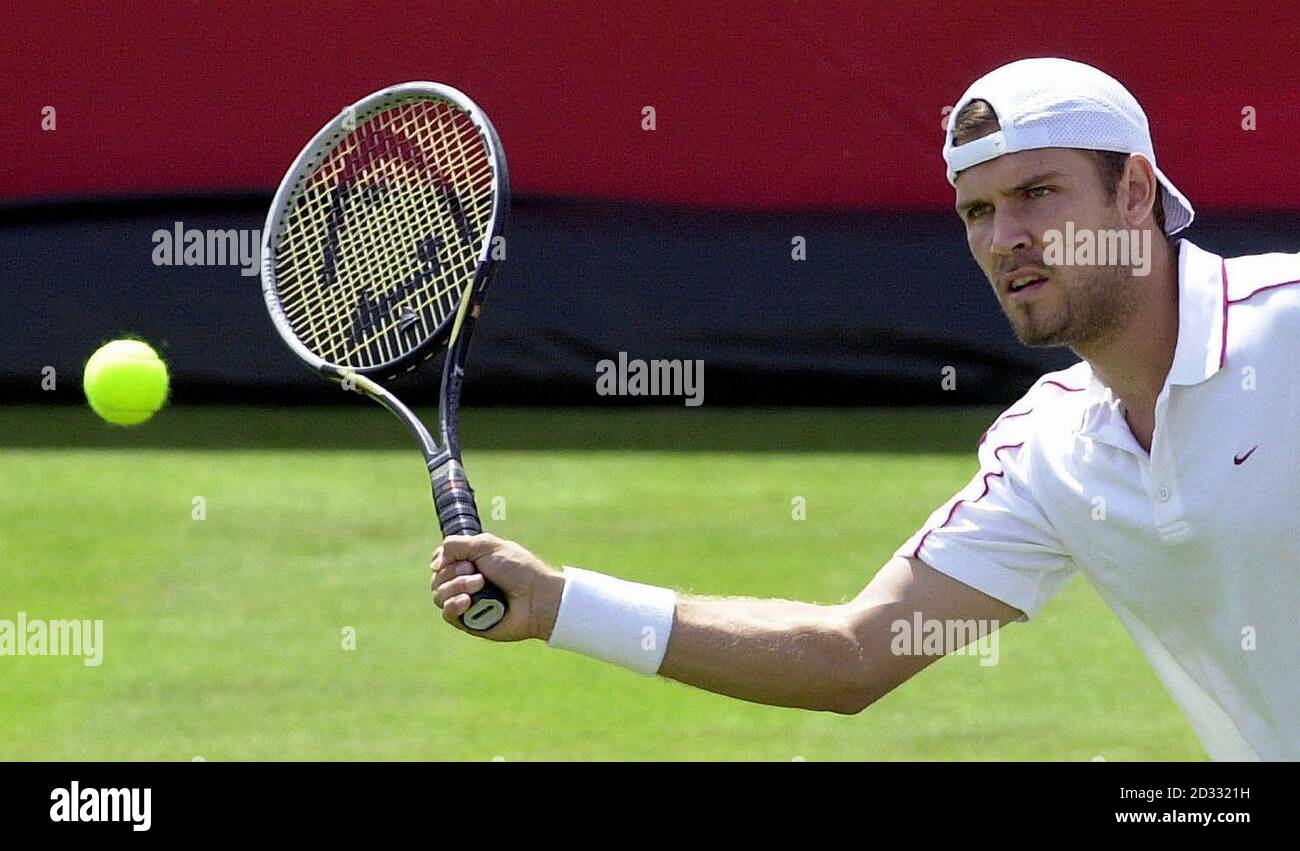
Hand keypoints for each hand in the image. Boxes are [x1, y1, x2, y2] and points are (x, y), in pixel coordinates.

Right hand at [430, 533, 564, 641]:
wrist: (536, 597)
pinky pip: (446, 614)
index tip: (463, 559)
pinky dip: (454, 605)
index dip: (444, 559)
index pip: (440, 561)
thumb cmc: (518, 569)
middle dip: (454, 573)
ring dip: (457, 587)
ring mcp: (467, 603)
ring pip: (438, 595)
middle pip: (437, 578)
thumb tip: (434, 563)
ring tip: (480, 585)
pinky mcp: (469, 622)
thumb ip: (456, 546)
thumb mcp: (486, 546)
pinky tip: (467, 602)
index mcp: (471, 563)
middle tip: (479, 573)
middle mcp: (466, 582)